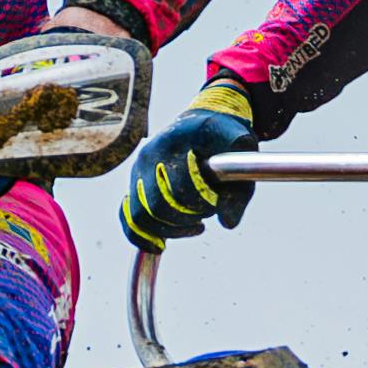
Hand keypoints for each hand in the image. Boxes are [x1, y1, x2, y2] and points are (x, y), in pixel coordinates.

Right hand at [120, 84, 260, 245]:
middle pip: (157, 205)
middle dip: (185, 218)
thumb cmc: (224, 140)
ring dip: (169, 229)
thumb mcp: (240, 160)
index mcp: (176, 142)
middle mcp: (150, 153)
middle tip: (205, 213)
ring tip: (194, 224)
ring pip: (141, 215)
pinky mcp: (133, 184)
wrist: (202, 121)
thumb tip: (227, 224)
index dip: (200, 203)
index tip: (215, 201)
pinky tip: (160, 245)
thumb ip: (238, 189)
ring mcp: (137, 169)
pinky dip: (141, 235)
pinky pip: (127, 216)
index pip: (179, 187)